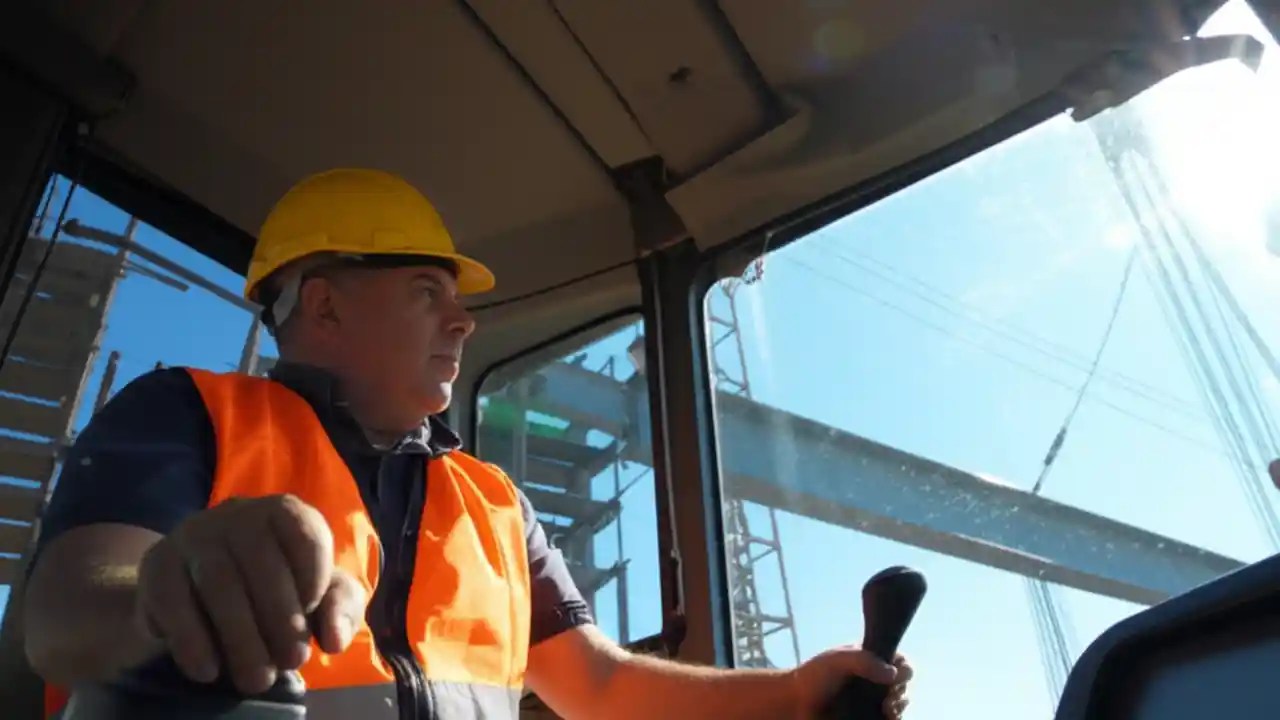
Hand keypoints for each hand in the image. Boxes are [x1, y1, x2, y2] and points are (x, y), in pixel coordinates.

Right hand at [133, 494, 366, 694]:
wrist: (195, 600)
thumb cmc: (274, 593)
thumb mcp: (319, 597)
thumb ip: (340, 608)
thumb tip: (336, 638)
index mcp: (283, 512)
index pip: (305, 535)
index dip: (314, 580)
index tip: (311, 616)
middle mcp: (238, 514)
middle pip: (261, 563)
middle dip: (281, 620)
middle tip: (291, 663)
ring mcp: (193, 535)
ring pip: (218, 583)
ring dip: (242, 638)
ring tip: (258, 679)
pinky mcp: (157, 564)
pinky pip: (173, 601)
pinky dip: (193, 640)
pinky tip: (209, 671)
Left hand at [790, 647, 912, 718]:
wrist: (794, 703)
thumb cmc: (813, 677)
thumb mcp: (838, 660)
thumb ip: (864, 660)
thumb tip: (892, 673)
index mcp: (871, 660)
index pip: (900, 662)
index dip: (904, 669)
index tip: (895, 677)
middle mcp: (874, 681)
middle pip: (903, 686)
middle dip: (901, 693)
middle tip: (888, 700)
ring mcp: (871, 702)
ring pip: (899, 707)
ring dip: (899, 708)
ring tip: (887, 711)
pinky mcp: (866, 717)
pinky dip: (890, 719)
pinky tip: (885, 718)